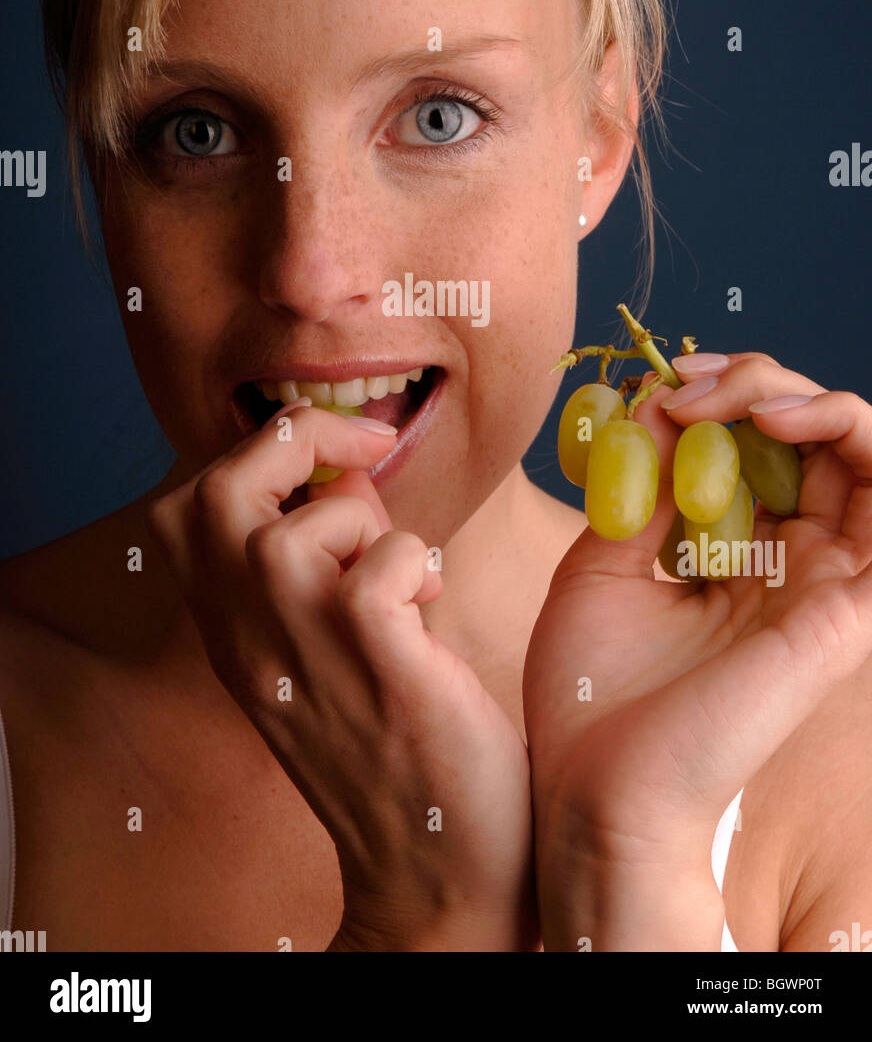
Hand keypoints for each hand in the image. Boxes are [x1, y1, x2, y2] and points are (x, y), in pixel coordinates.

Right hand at [147, 401, 537, 950]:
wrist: (434, 869)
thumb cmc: (398, 744)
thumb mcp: (323, 648)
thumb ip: (318, 559)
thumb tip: (346, 469)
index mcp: (234, 632)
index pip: (185, 508)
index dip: (256, 456)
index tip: (330, 461)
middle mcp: (249, 643)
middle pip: (214, 494)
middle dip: (296, 444)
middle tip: (365, 456)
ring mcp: (305, 658)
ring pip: (293, 529)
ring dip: (363, 521)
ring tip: (399, 573)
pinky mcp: (376, 667)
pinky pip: (380, 561)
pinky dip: (414, 562)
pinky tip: (427, 610)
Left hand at [523, 352, 871, 947]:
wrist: (595, 786)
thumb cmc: (590, 690)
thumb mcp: (602, 561)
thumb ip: (642, 485)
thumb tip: (663, 399)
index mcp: (732, 556)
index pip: (756, 448)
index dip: (719, 397)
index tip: (659, 389)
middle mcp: (788, 565)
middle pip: (811, 439)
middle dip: (757, 384)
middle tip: (690, 386)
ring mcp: (822, 585)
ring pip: (860, 455)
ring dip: (806, 400)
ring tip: (739, 400)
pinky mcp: (846, 610)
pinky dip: (856, 438)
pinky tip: (784, 421)